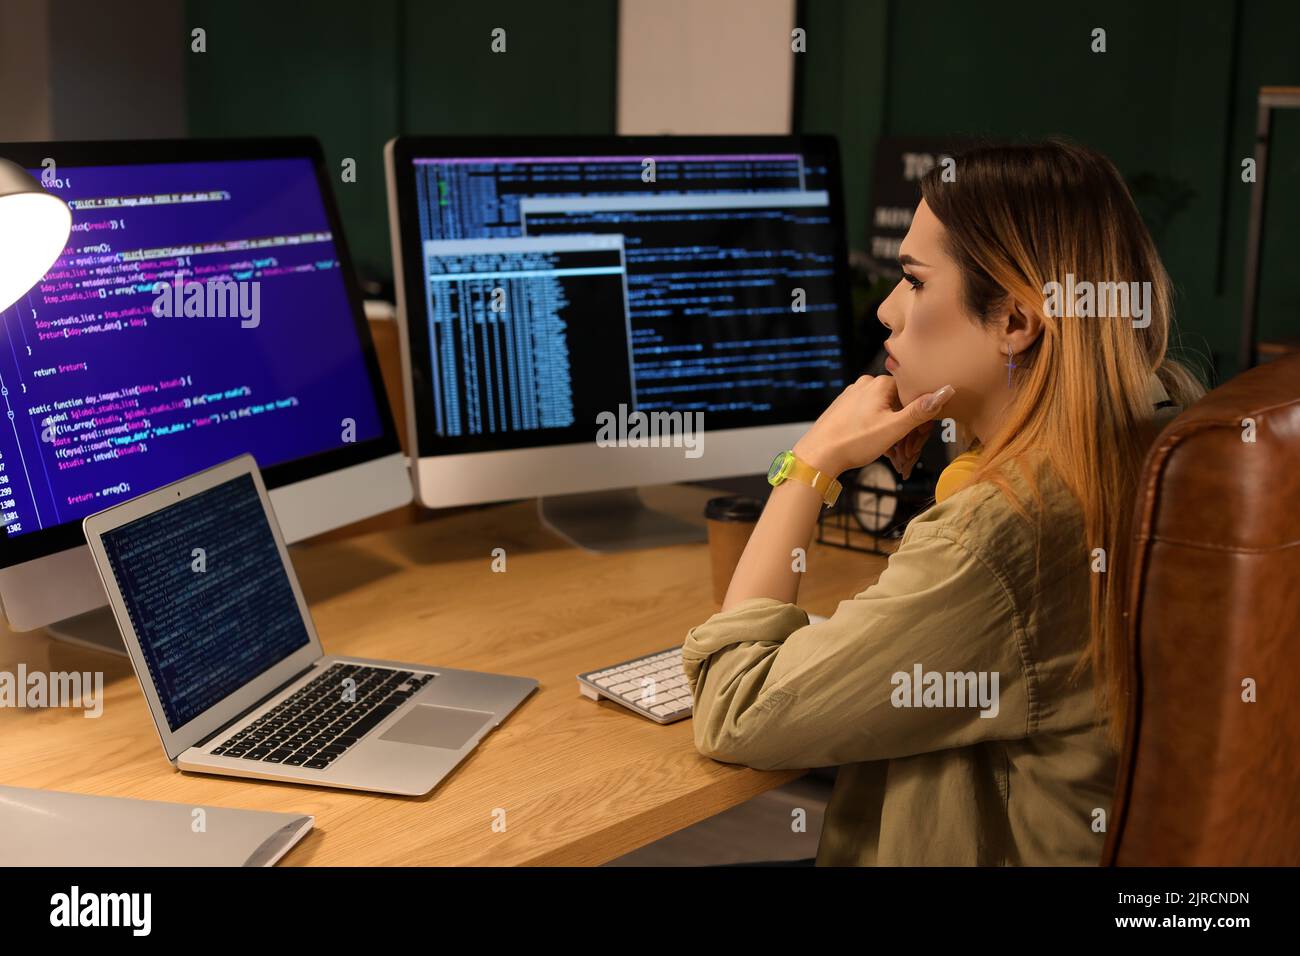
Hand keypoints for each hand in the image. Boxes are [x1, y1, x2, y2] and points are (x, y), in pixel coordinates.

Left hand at [792, 376, 954, 476]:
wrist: (817, 456)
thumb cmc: (853, 442)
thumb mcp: (893, 428)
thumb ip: (920, 410)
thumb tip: (947, 390)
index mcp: (880, 384)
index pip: (913, 395)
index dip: (919, 419)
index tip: (916, 440)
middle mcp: (866, 384)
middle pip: (899, 405)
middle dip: (904, 430)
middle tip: (903, 455)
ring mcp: (853, 395)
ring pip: (884, 412)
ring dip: (891, 433)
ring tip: (890, 455)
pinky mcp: (844, 407)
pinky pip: (869, 416)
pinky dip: (877, 431)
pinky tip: (876, 448)